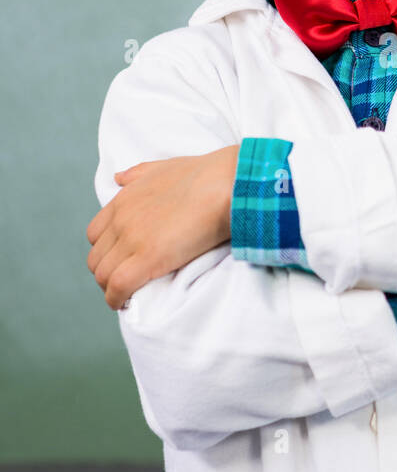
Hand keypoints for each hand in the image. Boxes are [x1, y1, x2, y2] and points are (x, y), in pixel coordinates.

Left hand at [86, 146, 240, 309]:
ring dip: (111, 288)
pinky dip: (116, 299)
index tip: (121, 261)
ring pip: (103, 275)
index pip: (96, 235)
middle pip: (96, 258)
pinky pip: (118, 286)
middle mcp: (121, 220)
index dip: (106, 252)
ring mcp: (132, 240)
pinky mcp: (148, 259)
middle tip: (125, 282)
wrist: (225, 183)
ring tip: (127, 296)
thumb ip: (137, 173)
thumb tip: (118, 178)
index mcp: (123, 200)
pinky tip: (124, 304)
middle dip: (107, 272)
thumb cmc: (204, 175)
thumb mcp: (162, 167)